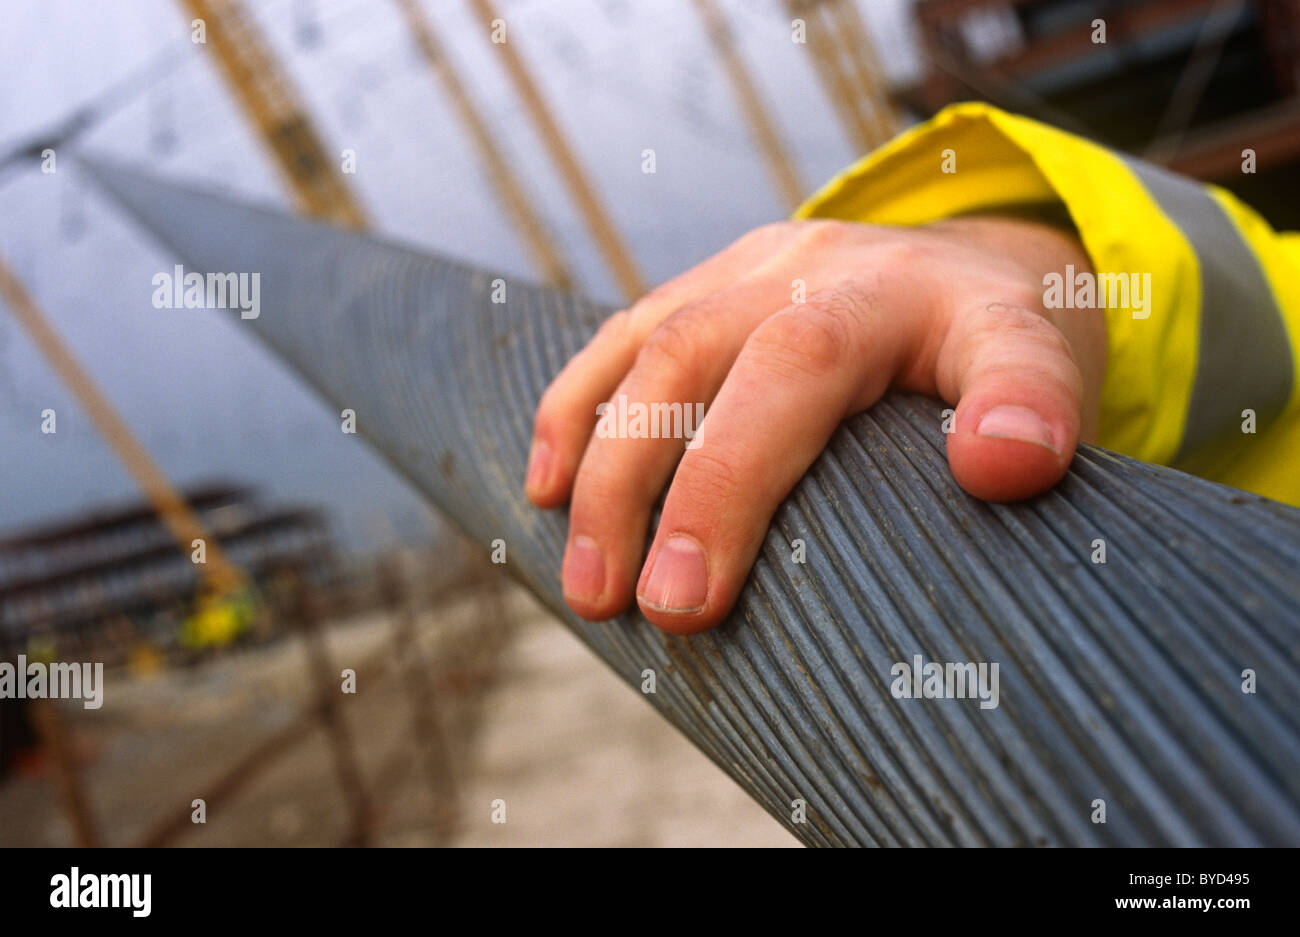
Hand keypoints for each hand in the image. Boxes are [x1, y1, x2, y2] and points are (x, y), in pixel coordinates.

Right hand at [525, 216, 1105, 633]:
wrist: (964, 264)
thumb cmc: (995, 346)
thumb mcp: (1045, 359)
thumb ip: (1034, 403)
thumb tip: (1003, 468)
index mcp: (894, 290)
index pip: (800, 365)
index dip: (737, 478)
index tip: (695, 602)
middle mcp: (809, 265)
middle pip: (697, 359)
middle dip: (653, 488)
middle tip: (641, 611)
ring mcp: (745, 269)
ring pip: (643, 350)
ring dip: (599, 467)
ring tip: (589, 585)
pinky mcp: (703, 287)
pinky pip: (617, 338)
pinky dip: (571, 413)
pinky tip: (546, 490)